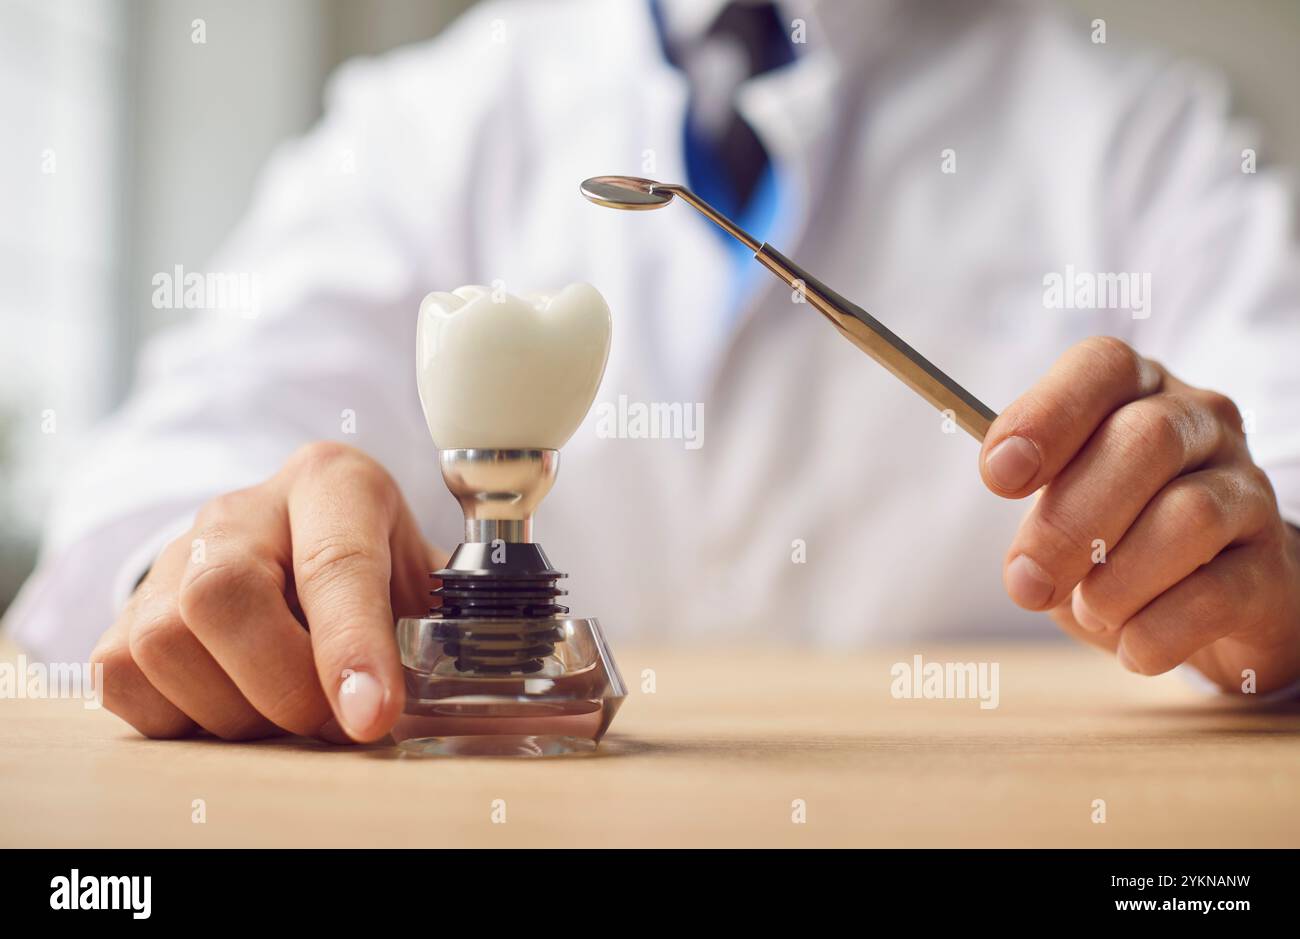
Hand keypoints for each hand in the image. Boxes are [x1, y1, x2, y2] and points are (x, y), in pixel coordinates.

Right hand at [91, 442, 444, 741]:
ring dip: (237, 710)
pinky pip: (124, 676)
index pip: (336, 561)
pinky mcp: (129, 606)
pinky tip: (235, 704)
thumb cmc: (377, 577)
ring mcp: (176, 554)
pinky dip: (182, 717)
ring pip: (166, 642)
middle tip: (332, 721)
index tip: (372, 717)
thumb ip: (460, 631)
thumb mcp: (428, 587)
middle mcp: (245, 508)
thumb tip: (531, 703)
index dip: (352, 646)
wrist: (297, 552)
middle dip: (283, 683)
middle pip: (224, 593)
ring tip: (288, 711)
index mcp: (334, 484)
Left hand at [980, 336, 1299, 693]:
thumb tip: (1027, 568)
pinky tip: (1132, 647)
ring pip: (1188, 515)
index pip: (1101, 367)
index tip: (999, 476)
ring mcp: (1247, 488)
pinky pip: (1218, 594)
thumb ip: (1040, 515)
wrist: (1214, 600)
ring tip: (1091, 611)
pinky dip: (1158, 629)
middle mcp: (1202, 423)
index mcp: (1137, 392)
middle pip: (1145, 440)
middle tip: (1027, 584)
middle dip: (1070, 520)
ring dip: (1117, 580)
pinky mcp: (1273, 565)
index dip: (1046, 416)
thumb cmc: (1118, 538)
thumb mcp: (1064, 510)